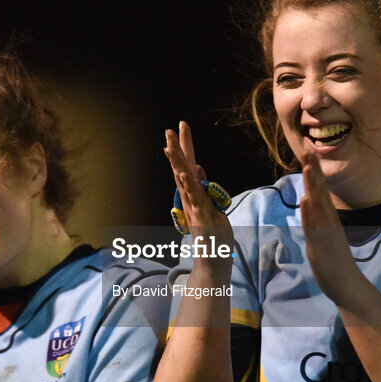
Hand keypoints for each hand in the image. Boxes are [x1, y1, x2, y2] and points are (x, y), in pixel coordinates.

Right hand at [164, 122, 233, 274]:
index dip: (185, 144)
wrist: (212, 256)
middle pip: (182, 167)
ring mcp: (193, 205)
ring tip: (169, 146)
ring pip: (183, 180)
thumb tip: (198, 167)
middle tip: (168, 129)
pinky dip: (188, 185)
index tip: (180, 125)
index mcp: (193, 191)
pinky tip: (185, 172)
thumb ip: (202, 186)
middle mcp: (190, 196)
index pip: (188, 163)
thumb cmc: (212, 231)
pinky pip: (193, 197)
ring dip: (176, 163)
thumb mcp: (209, 203)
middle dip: (176, 148)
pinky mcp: (200, 215)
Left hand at [300, 158, 361, 300]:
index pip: (319, 188)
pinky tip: (307, 198)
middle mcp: (328, 220)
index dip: (313, 169)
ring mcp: (326, 231)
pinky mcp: (322, 244)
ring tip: (309, 164)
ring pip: (318, 203)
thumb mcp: (322, 233)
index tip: (308, 150)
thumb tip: (309, 200)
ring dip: (313, 183)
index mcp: (328, 217)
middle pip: (319, 189)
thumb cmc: (334, 260)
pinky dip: (311, 211)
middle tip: (307, 146)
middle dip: (313, 168)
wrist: (346, 283)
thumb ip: (316, 217)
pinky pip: (315, 225)